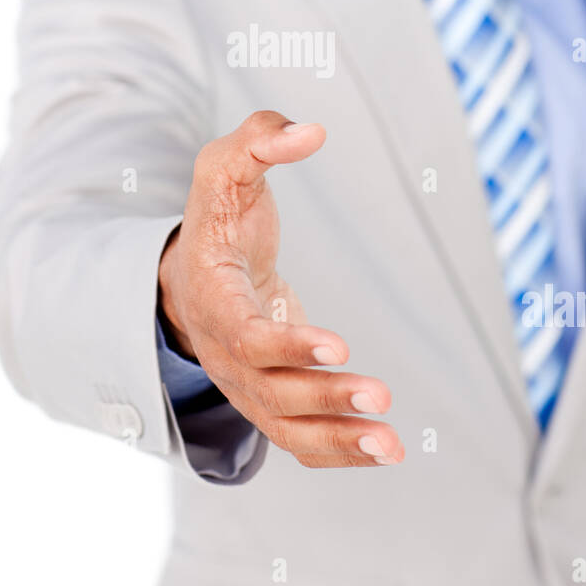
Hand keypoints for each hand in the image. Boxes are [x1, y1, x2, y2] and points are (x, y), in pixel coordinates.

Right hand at [158, 110, 403, 468]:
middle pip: (270, 390)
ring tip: (391, 445)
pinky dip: (339, 453)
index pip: (245, 334)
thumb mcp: (223, 166)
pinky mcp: (269, 399)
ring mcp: (244, 383)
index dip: (287, 343)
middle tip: (380, 394)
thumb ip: (260, 139)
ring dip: (337, 440)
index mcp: (211, 298)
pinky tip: (386, 451)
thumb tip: (311, 131)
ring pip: (285, 427)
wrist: (194, 273)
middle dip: (324, 398)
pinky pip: (298, 440)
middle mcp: (223, 352)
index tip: (337, 345)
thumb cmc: (218, 216)